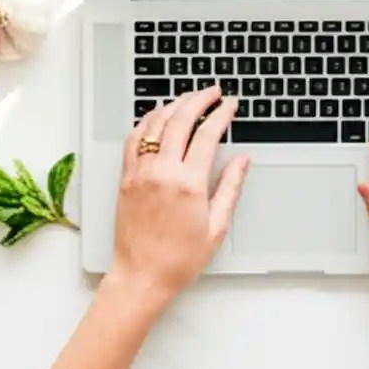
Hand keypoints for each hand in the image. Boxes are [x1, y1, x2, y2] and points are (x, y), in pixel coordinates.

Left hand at [108, 87, 248, 305]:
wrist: (141, 276)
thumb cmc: (179, 259)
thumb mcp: (217, 226)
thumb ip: (231, 187)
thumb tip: (243, 161)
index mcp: (188, 184)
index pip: (208, 134)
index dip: (221, 114)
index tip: (230, 104)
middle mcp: (162, 173)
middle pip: (180, 120)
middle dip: (199, 99)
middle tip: (212, 91)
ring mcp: (140, 173)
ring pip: (154, 124)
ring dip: (173, 105)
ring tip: (187, 98)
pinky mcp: (125, 178)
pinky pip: (133, 139)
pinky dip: (146, 121)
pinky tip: (155, 117)